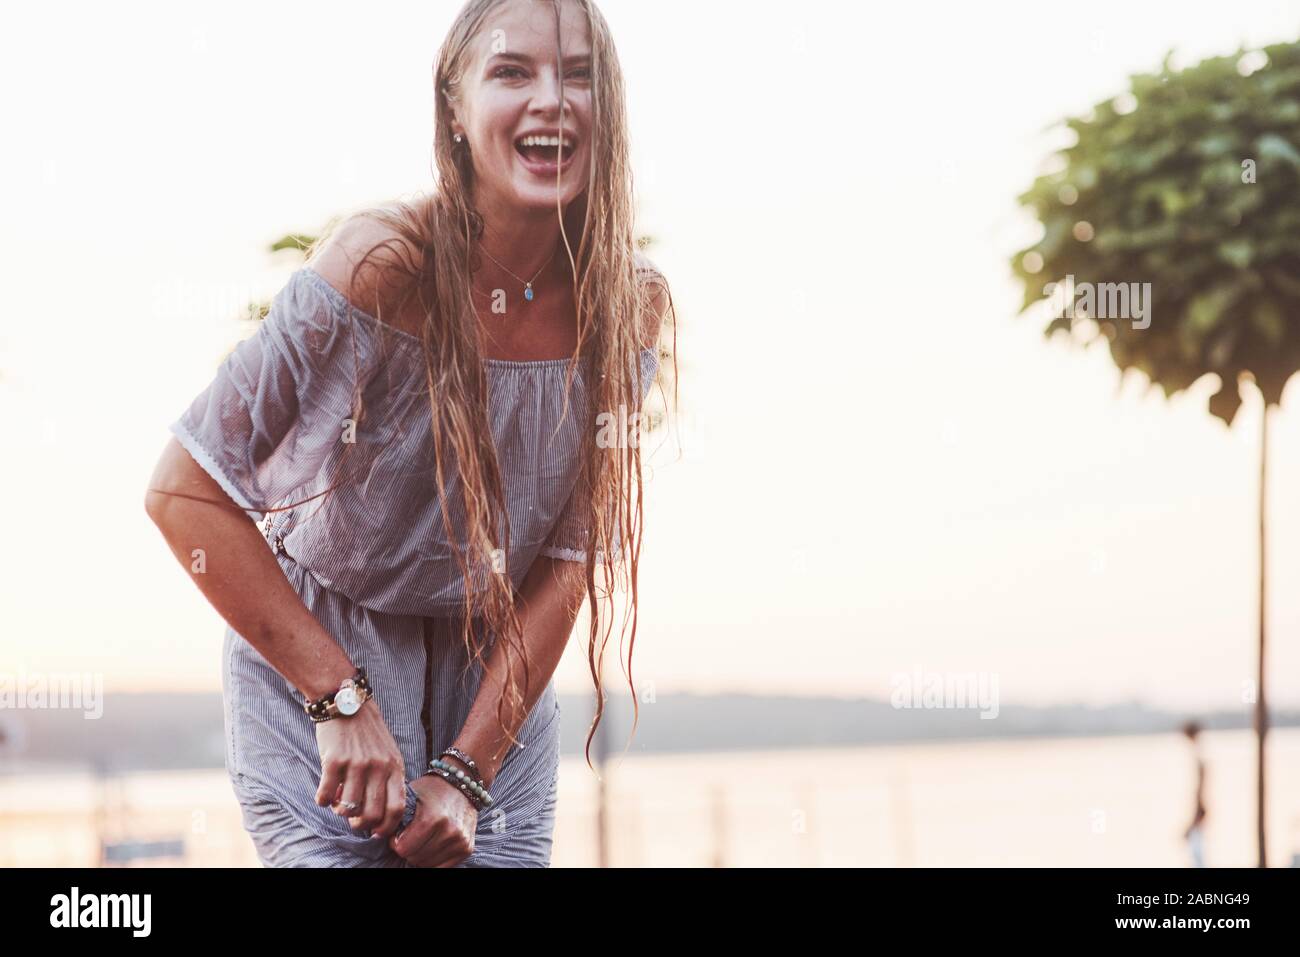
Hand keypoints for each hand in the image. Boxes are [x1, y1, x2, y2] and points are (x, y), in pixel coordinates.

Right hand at [312, 699, 406, 840]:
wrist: (346, 702)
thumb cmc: (367, 732)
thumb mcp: (388, 752)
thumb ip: (389, 778)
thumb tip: (381, 813)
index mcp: (395, 766)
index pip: (397, 808)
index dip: (386, 827)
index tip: (376, 832)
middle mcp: (378, 767)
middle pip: (372, 814)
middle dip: (360, 825)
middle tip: (353, 819)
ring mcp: (357, 764)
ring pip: (348, 809)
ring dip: (340, 812)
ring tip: (338, 802)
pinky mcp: (334, 760)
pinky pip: (326, 795)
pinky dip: (323, 801)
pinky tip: (324, 794)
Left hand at [389, 773, 478, 866]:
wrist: (461, 786)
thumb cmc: (432, 791)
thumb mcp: (411, 796)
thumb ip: (395, 816)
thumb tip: (377, 834)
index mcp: (433, 817)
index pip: (403, 848)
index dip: (396, 843)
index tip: (398, 835)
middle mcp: (450, 830)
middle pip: (415, 858)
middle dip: (409, 849)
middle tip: (411, 836)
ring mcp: (460, 841)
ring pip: (428, 864)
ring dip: (421, 855)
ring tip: (422, 840)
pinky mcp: (467, 848)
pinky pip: (443, 868)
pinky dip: (434, 860)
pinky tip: (433, 846)